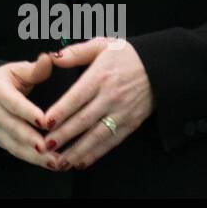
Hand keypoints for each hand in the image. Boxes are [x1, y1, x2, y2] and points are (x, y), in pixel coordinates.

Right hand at [0, 53, 61, 170]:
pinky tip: (52, 165)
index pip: (13, 103)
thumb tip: (49, 58)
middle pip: (13, 128)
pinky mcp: (1, 141)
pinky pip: (17, 153)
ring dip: (36, 157)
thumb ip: (34, 69)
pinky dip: (34, 161)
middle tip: (51, 149)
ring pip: (15, 145)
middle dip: (32, 141)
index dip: (28, 113)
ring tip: (57, 162)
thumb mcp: (16, 70)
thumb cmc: (6, 80)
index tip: (44, 122)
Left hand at [42, 38, 153, 169]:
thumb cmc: (127, 55)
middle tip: (45, 146)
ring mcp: (122, 112)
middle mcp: (110, 96)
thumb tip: (53, 57)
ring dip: (78, 150)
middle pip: (84, 120)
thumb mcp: (103, 45)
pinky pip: (111, 142)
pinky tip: (81, 162)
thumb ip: (76, 52)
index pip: (77, 97)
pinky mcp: (131, 123)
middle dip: (64, 135)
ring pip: (97, 135)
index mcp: (100, 76)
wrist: (161, 68)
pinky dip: (96, 153)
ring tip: (60, 161)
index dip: (61, 111)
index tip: (45, 123)